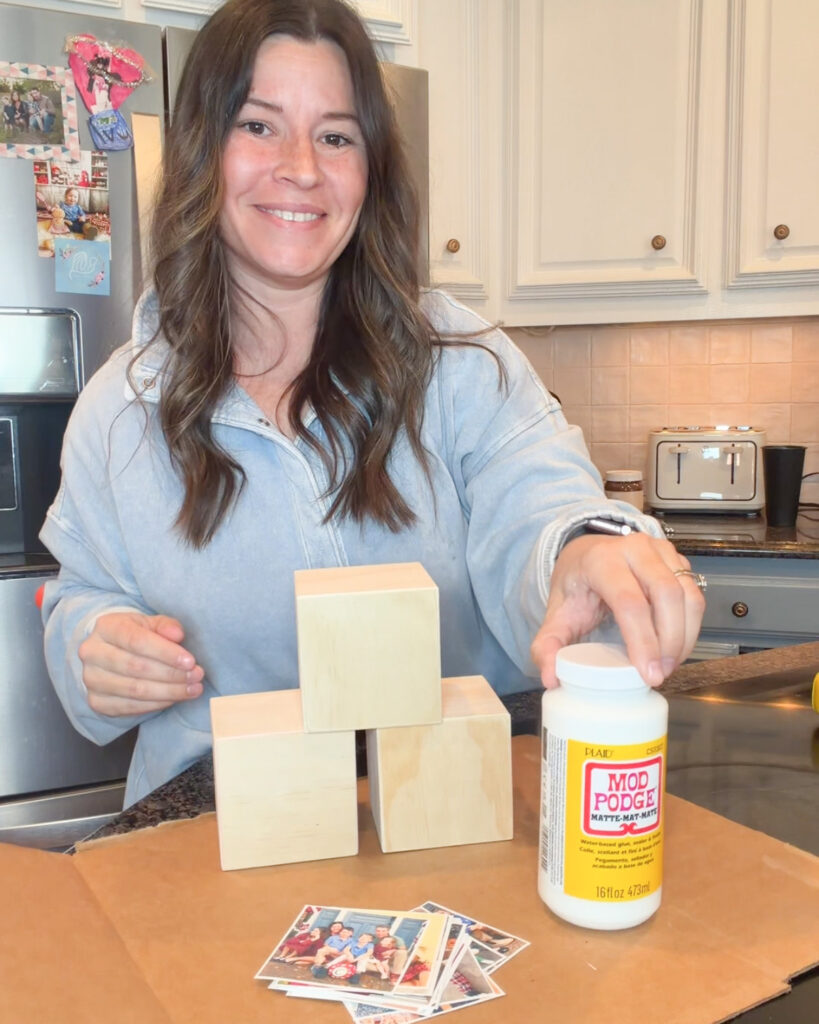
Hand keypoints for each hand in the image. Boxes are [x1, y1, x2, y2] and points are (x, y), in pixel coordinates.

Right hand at [78, 611, 204, 715]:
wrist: (108, 651)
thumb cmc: (134, 634)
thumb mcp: (149, 623)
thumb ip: (164, 625)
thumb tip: (177, 634)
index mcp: (105, 628)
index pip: (137, 641)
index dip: (166, 653)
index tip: (190, 661)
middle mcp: (92, 653)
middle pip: (137, 667)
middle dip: (172, 674)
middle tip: (197, 676)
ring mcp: (92, 680)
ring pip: (135, 690)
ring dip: (169, 691)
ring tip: (193, 688)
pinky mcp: (97, 702)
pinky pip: (131, 707)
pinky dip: (157, 704)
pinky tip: (175, 698)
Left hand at [531, 532, 704, 688]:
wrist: (588, 555)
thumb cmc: (577, 585)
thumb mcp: (556, 614)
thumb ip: (547, 646)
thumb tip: (551, 679)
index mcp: (601, 560)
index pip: (630, 602)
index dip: (643, 641)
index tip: (649, 674)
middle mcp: (635, 549)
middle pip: (666, 595)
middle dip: (669, 641)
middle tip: (661, 673)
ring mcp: (660, 551)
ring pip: (688, 595)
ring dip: (685, 636)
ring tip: (668, 664)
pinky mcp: (678, 560)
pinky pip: (695, 596)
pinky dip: (691, 626)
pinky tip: (675, 647)